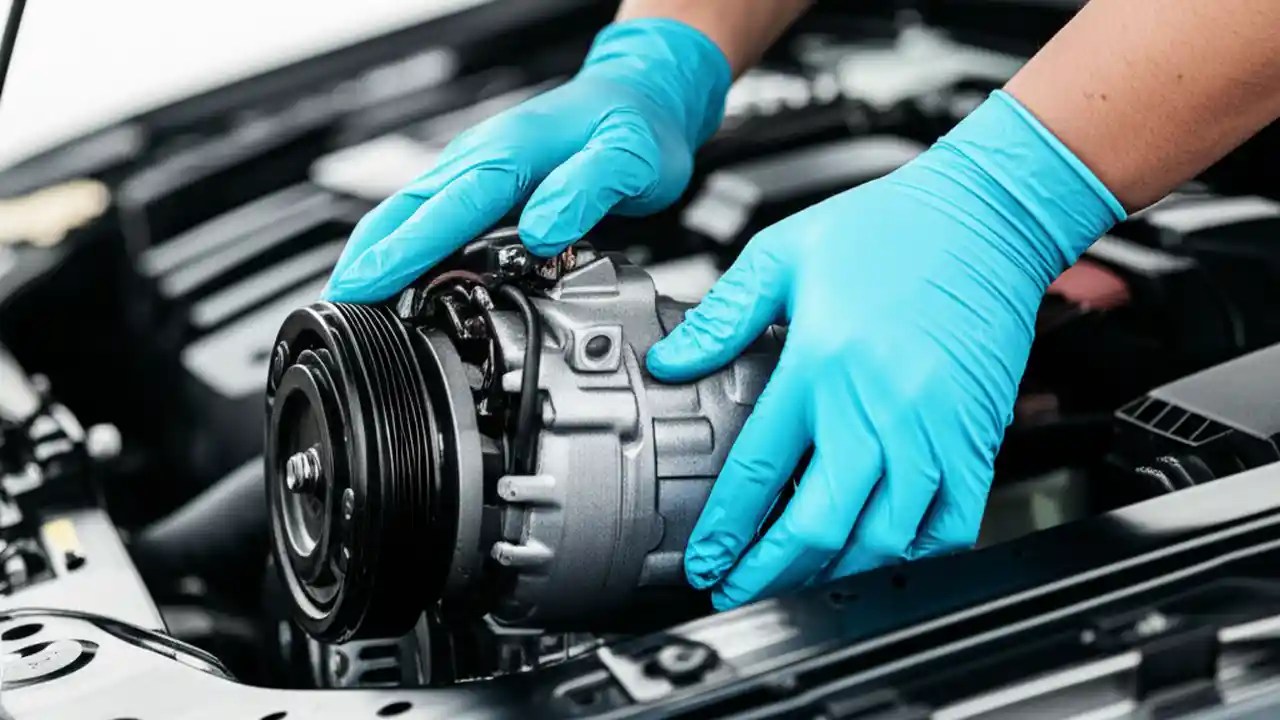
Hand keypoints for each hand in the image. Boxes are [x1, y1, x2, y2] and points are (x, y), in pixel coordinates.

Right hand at [323, 19, 730, 302]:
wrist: (642, 96)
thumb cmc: (636, 128)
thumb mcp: (630, 159)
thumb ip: (586, 192)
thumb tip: (543, 233)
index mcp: (510, 153)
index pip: (445, 209)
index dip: (402, 252)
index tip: (365, 286)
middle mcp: (482, 157)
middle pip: (407, 210)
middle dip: (368, 258)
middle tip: (337, 308)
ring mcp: (477, 167)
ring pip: (411, 212)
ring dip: (379, 253)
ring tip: (354, 302)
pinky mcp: (483, 180)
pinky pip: (432, 214)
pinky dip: (405, 244)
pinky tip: (398, 275)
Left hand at [647, 91, 1124, 609]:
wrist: (987, 217)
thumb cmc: (892, 228)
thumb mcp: (785, 254)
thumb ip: (724, 316)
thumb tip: (672, 359)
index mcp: (820, 366)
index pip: (758, 472)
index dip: (727, 529)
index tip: (708, 558)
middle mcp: (877, 409)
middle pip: (818, 525)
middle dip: (771, 572)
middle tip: (741, 590)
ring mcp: (932, 431)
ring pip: (883, 539)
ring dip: (835, 572)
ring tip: (799, 582)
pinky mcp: (975, 439)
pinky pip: (950, 524)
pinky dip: (915, 555)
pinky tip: (882, 558)